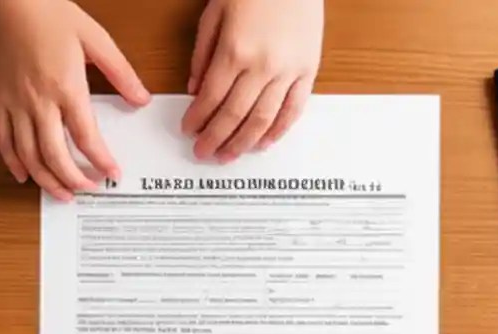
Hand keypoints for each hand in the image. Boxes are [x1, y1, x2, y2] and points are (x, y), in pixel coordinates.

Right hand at [0, 0, 150, 199]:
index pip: (86, 137)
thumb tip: (141, 99)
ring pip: (28, 155)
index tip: (112, 173)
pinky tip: (25, 176)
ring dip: (46, 180)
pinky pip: (3, 141)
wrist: (8, 0)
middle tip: (88, 190)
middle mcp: (39, 101)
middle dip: (74, 180)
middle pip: (55, 155)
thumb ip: (121, 73)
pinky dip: (13, 163)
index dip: (100, 161)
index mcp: (66, 87)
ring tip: (61, 194)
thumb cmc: (49, 13)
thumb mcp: (95, 38)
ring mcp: (15, 104)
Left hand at [181, 0, 322, 161]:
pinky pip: (294, 108)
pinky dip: (279, 129)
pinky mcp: (309, 69)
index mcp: (235, 50)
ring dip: (243, 142)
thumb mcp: (215, 11)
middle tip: (203, 152)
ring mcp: (288, 70)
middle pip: (234, 114)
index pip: (210, 97)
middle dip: (215, 138)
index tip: (188, 130)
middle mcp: (262, 65)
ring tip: (229, 155)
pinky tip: (265, 142)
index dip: (197, 119)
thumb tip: (194, 88)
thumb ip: (203, 53)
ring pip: (263, 119)